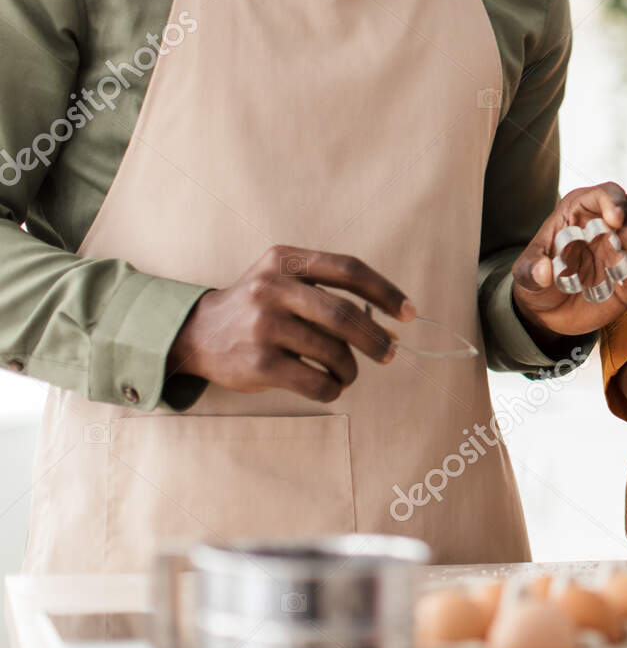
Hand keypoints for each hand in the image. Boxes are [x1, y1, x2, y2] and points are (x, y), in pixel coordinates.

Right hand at [166, 245, 409, 401]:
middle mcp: (272, 288)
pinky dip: (332, 388)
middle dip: (376, 339)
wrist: (196, 335)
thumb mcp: (283, 280)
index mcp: (284, 260)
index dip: (385, 292)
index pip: (348, 269)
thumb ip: (328, 293)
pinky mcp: (258, 363)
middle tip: (390, 353)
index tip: (408, 314)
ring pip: (332, 352)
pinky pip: (314, 381)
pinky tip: (330, 386)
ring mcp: (263, 326)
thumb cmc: (258, 308)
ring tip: (349, 373)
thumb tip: (390, 328)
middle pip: (344, 315)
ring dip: (351, 368)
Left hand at [511, 183, 626, 340]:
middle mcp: (611, 222)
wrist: (550, 312)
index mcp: (583, 209)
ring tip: (623, 271)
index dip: (615, 202)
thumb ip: (531, 272)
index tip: (615, 221)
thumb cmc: (538, 282)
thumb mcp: (525, 275)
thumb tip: (544, 271)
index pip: (609, 192)